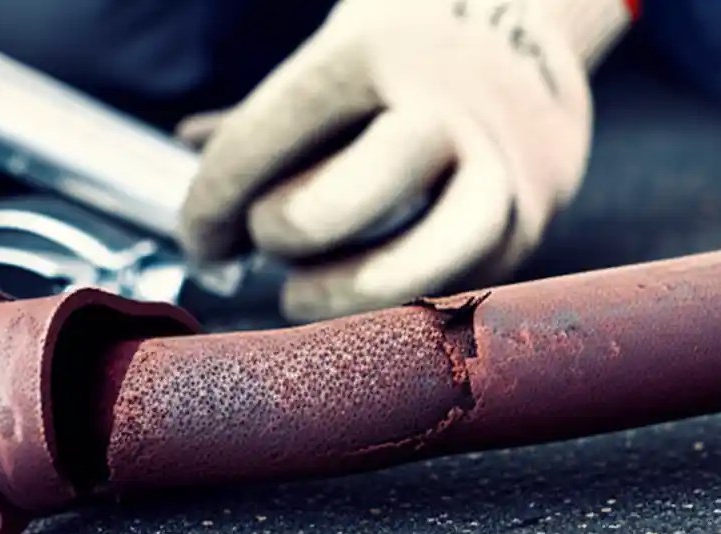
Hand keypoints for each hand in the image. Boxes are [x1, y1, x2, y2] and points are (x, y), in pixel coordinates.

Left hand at [180, 0, 629, 321]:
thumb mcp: (334, 58)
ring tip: (302, 295)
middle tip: (266, 236)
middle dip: (278, 235)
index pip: (266, 138)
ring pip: (405, 273)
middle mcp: (440, 112)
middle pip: (329, 208)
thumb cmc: (401, 58)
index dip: (212, 200)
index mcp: (372, 56)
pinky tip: (361, 293)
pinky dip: (389, 306)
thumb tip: (188, 144)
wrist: (533, 41)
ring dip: (335, 296)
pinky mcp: (523, 228)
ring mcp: (492, 174)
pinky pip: (444, 294)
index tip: (198, 236)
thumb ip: (264, 115)